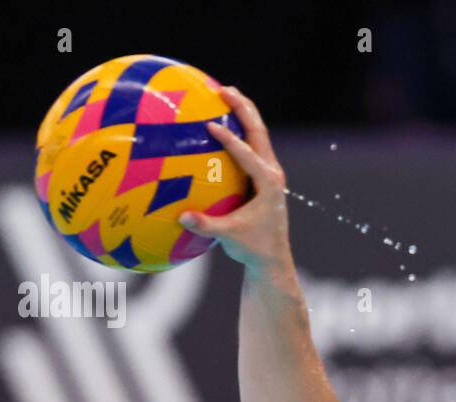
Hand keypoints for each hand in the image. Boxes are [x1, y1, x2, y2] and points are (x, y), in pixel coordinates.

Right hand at [179, 86, 292, 274]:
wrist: (272, 258)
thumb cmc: (253, 249)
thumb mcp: (230, 238)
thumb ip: (207, 226)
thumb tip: (182, 217)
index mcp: (268, 185)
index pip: (248, 155)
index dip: (229, 139)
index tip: (209, 125)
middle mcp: (272, 173)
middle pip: (258, 132)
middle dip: (241, 108)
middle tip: (222, 89)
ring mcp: (270, 172)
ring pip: (258, 134)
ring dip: (242, 112)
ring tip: (223, 92)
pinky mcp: (264, 175)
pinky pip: (251, 145)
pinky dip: (238, 128)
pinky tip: (219, 119)